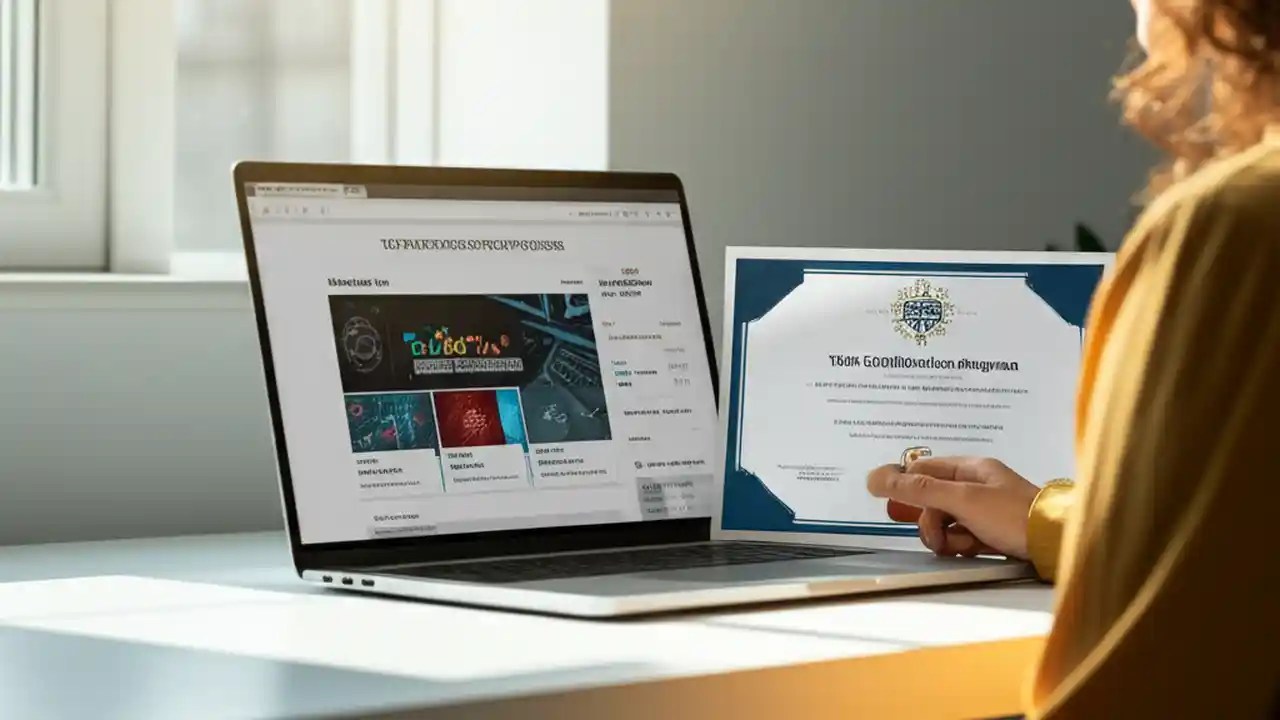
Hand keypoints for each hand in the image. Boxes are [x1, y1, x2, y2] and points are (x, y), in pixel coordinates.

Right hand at [866, 457, 1039, 559]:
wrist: (1057, 544)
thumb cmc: (1011, 515)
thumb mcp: (962, 499)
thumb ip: (920, 490)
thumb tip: (876, 478)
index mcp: (971, 468)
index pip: (923, 469)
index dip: (904, 485)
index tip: (891, 506)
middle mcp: (977, 485)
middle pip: (932, 499)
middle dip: (930, 520)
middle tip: (936, 536)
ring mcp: (985, 510)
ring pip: (945, 521)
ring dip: (946, 536)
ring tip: (960, 547)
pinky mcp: (992, 533)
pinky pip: (962, 536)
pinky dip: (962, 545)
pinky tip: (974, 551)